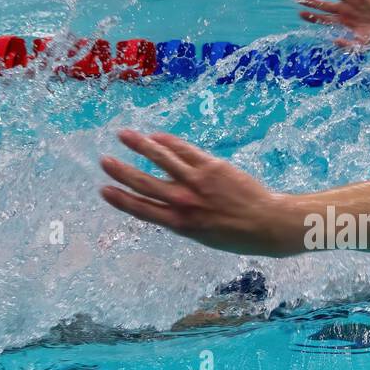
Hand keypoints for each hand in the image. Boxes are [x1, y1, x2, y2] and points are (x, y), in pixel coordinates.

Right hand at [100, 130, 291, 255]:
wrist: (266, 223)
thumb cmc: (236, 234)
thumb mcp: (202, 235)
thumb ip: (182, 218)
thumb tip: (165, 203)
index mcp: (179, 224)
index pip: (141, 209)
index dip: (120, 199)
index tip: (104, 190)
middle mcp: (184, 202)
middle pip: (144, 183)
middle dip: (121, 171)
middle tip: (104, 160)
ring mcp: (196, 182)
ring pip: (161, 159)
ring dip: (140, 145)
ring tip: (123, 135)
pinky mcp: (211, 166)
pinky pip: (184, 150)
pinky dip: (167, 141)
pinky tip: (156, 135)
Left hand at [296, 0, 369, 46]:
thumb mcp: (360, 46)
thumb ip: (346, 44)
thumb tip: (333, 41)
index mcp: (343, 23)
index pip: (324, 19)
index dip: (312, 16)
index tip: (300, 14)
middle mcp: (345, 11)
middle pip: (325, 5)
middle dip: (312, 2)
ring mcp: (352, 2)